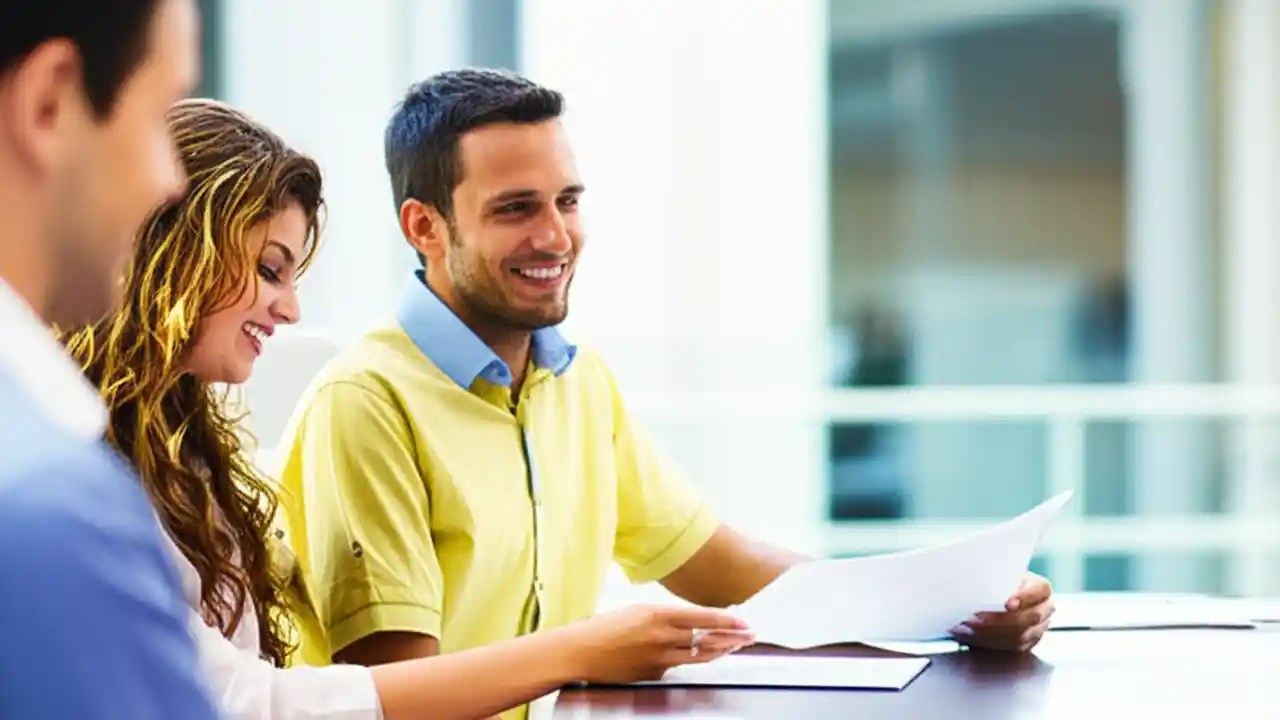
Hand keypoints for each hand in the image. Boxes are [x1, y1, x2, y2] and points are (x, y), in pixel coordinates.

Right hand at [559, 604, 754, 682]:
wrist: (581, 651)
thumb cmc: (607, 627)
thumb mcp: (639, 611)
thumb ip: (667, 618)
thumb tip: (695, 623)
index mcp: (658, 614)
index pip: (703, 618)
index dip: (727, 621)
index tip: (743, 621)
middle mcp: (662, 637)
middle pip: (707, 639)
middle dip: (732, 638)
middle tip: (749, 636)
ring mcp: (659, 658)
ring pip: (699, 656)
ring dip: (720, 651)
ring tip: (734, 647)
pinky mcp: (653, 675)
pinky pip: (676, 666)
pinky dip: (687, 660)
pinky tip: (694, 656)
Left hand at [949, 573, 1054, 651]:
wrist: (996, 595)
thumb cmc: (997, 581)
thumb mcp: (997, 574)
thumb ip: (992, 578)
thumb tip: (973, 580)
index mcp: (1041, 588)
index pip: (1040, 590)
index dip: (1025, 597)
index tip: (1007, 604)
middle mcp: (1045, 609)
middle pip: (1028, 619)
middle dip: (998, 621)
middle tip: (973, 620)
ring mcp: (1039, 629)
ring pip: (1018, 637)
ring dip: (989, 635)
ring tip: (966, 630)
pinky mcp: (1027, 644)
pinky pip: (1010, 648)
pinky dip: (988, 643)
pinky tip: (971, 637)